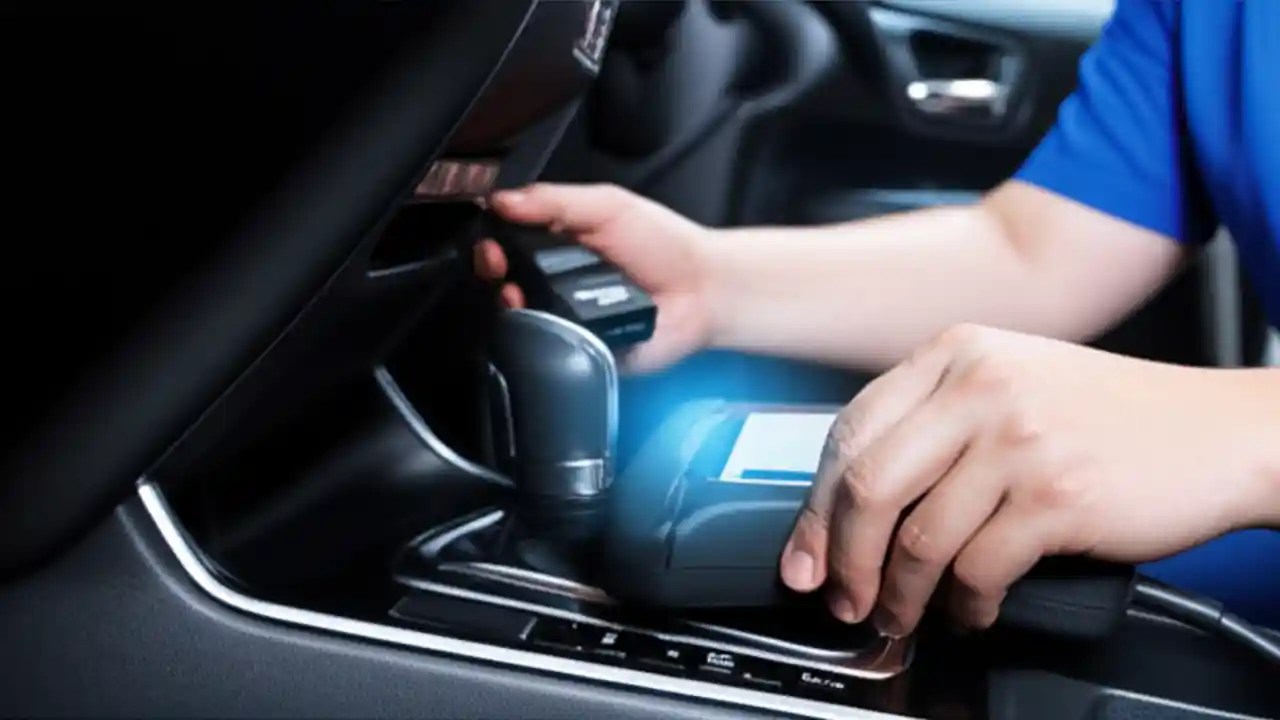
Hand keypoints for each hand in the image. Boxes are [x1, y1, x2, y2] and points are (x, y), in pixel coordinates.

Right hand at [475, 183, 714, 371]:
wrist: (704, 291)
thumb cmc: (664, 245)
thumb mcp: (607, 206)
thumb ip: (554, 200)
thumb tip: (500, 199)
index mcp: (560, 242)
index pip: (510, 239)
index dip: (492, 238)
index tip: (489, 238)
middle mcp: (556, 281)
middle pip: (506, 278)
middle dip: (492, 270)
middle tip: (496, 264)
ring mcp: (565, 316)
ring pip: (520, 315)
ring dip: (510, 304)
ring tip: (515, 293)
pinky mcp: (577, 348)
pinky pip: (546, 346)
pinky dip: (538, 335)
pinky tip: (540, 321)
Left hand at [779, 324, 1279, 636]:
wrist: (1218, 431)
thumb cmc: (1110, 415)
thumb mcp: (1010, 384)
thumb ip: (934, 424)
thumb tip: (854, 503)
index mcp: (953, 354)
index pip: (850, 432)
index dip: (818, 506)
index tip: (807, 553)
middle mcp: (978, 386)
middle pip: (867, 486)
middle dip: (842, 558)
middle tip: (843, 599)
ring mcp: (1018, 439)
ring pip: (917, 538)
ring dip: (900, 595)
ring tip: (903, 615)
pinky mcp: (1056, 495)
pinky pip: (977, 569)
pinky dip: (964, 605)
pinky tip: (970, 611)